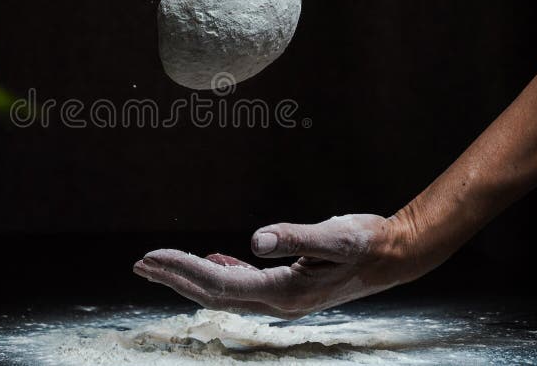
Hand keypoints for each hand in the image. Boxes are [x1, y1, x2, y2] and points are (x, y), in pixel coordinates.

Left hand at [134, 214, 423, 318]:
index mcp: (283, 292)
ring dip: (189, 278)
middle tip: (139, 265)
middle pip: (212, 293)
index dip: (181, 269)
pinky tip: (212, 263)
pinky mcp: (288, 287)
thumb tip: (254, 240)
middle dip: (173, 278)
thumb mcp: (334, 236)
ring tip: (160, 267)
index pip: (218, 283)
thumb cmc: (368, 241)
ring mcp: (282, 297)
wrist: (396, 255)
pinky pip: (242, 285)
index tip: (149, 257)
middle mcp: (277, 301)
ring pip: (223, 291)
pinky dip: (218, 274)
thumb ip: (295, 237)